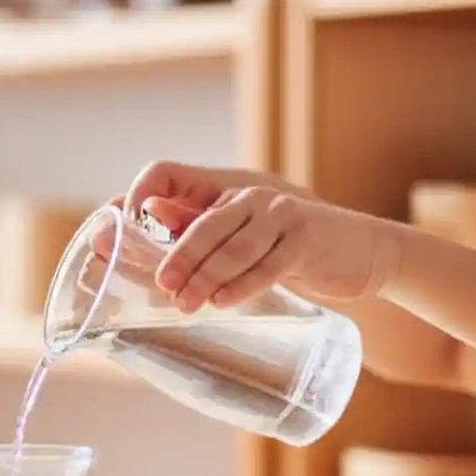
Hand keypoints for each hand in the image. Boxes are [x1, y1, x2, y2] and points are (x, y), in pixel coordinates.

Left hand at [123, 161, 398, 310]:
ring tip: (186, 304)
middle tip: (160, 285)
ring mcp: (280, 214)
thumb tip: (143, 216)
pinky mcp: (306, 238)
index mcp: (223, 190)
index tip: (119, 227)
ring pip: (234, 247)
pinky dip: (244, 285)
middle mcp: (249, 194)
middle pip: (202, 222)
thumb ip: (195, 227)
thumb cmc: (286, 249)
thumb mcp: (239, 235)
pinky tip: (224, 301)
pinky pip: (270, 264)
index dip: (140, 192)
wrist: (357, 253)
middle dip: (177, 256)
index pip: (168, 172)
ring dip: (206, 277)